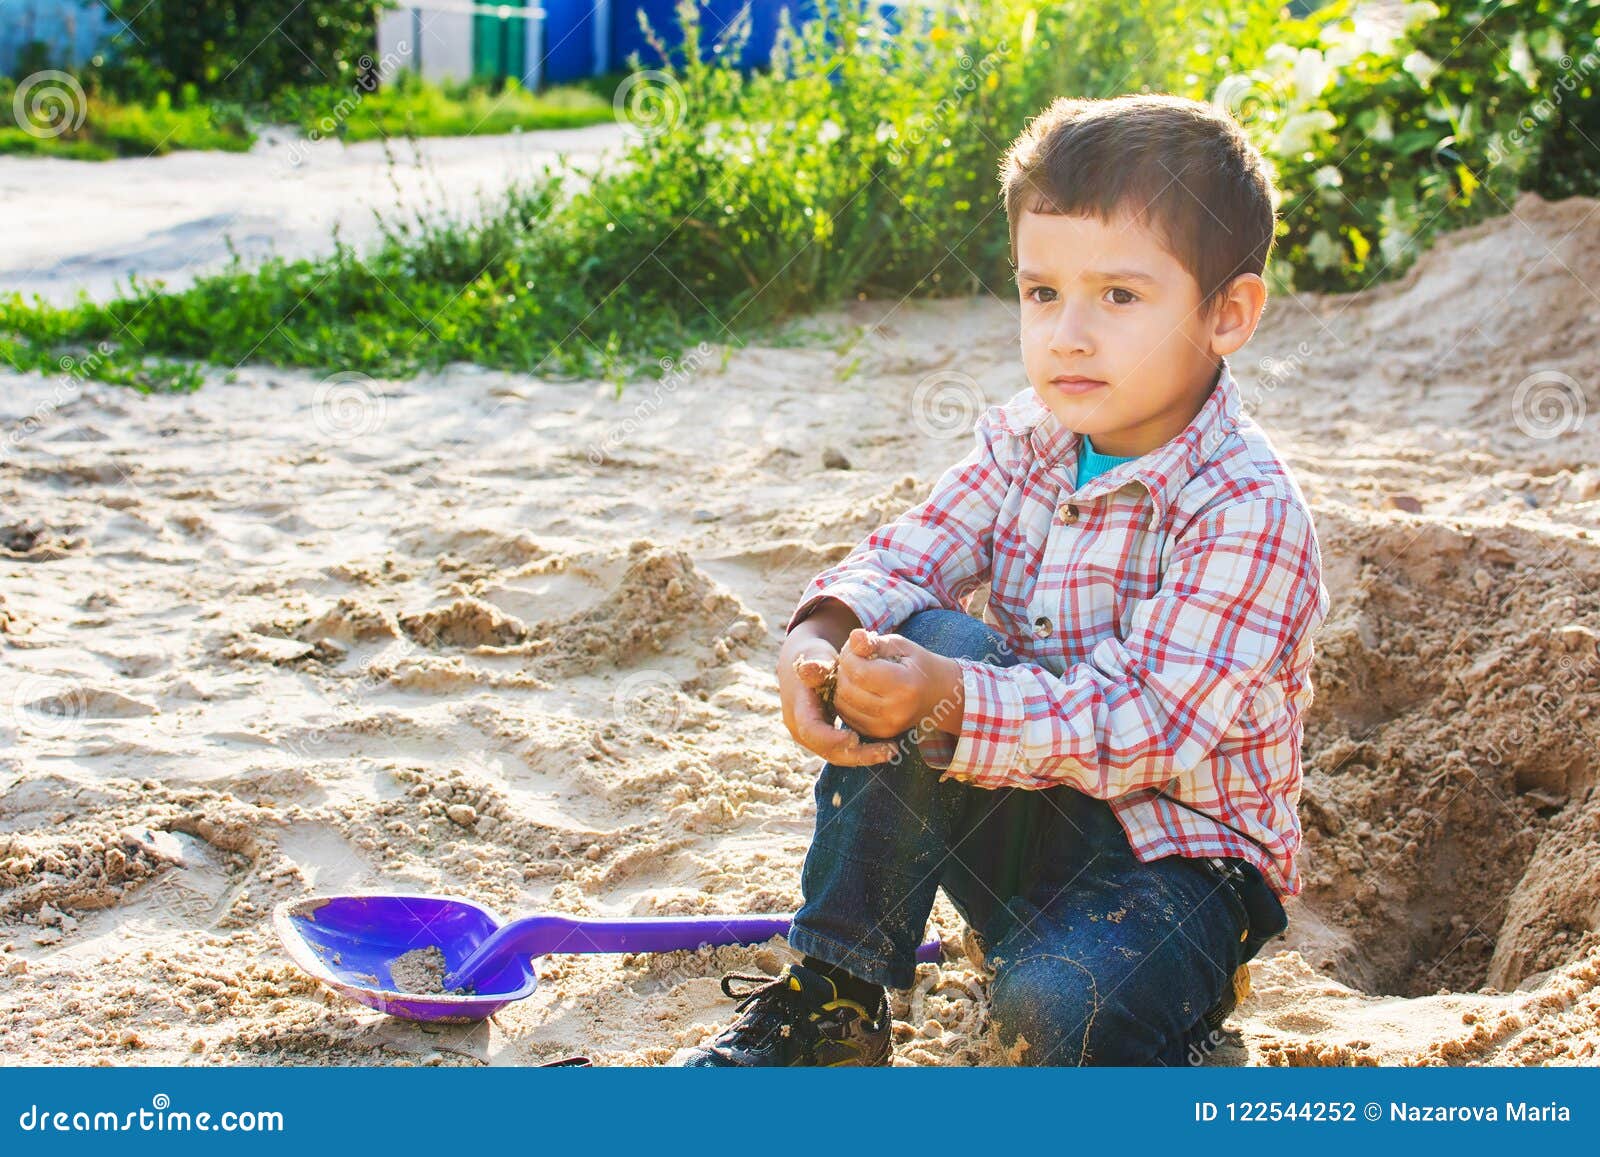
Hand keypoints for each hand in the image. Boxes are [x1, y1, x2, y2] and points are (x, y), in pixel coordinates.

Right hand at [778, 636, 900, 766]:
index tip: (855, 738)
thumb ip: (816, 665)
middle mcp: (801, 729)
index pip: (812, 731)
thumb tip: (808, 668)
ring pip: (837, 755)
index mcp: (798, 709)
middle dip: (857, 755)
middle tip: (887, 752)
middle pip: (828, 751)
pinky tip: (886, 748)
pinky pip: (843, 751)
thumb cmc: (814, 657)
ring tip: (891, 751)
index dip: (833, 738)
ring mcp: (813, 736)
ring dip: (864, 756)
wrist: (805, 662)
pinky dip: (862, 751)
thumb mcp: (815, 657)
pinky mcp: (825, 737)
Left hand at [832, 628, 955, 740]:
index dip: (849, 656)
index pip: (859, 672)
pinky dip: (846, 701)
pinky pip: (847, 717)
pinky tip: (858, 689)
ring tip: (856, 673)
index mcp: (904, 686)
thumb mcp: (900, 646)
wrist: (937, 694)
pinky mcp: (879, 734)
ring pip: (843, 705)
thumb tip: (853, 636)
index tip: (855, 648)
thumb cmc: (917, 665)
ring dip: (842, 685)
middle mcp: (896, 711)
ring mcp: (888, 727)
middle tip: (853, 659)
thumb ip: (875, 642)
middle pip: (848, 690)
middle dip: (843, 670)